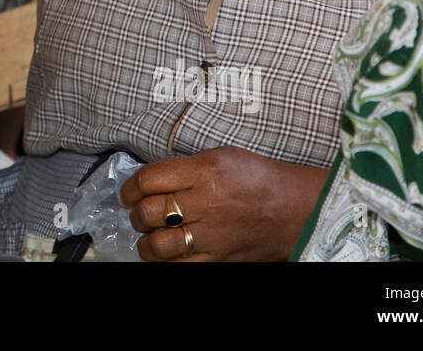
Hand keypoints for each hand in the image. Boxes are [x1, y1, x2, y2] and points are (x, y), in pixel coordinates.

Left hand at [118, 146, 328, 260]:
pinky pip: (180, 267)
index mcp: (204, 170)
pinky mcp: (219, 258)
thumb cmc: (256, 178)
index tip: (127, 193)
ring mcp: (213, 234)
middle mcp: (206, 202)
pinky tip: (165, 253)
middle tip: (139, 213)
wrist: (294, 208)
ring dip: (146, 242)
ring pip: (158, 245)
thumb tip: (149, 181)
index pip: (148, 179)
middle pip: (150, 212)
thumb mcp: (219, 156)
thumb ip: (183, 168)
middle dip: (136, 214)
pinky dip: (165, 262)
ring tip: (149, 235)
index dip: (130, 188)